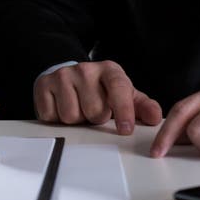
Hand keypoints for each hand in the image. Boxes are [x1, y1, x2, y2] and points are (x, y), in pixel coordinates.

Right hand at [34, 60, 162, 134]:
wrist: (69, 76)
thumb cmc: (101, 90)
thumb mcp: (124, 95)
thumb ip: (142, 106)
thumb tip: (156, 117)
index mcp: (110, 70)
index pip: (119, 88)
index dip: (124, 110)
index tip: (125, 130)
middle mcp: (86, 69)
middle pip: (94, 111)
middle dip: (95, 118)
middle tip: (94, 110)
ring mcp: (63, 75)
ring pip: (71, 115)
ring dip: (76, 120)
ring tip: (79, 109)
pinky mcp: (44, 84)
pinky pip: (51, 116)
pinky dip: (56, 118)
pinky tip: (62, 106)